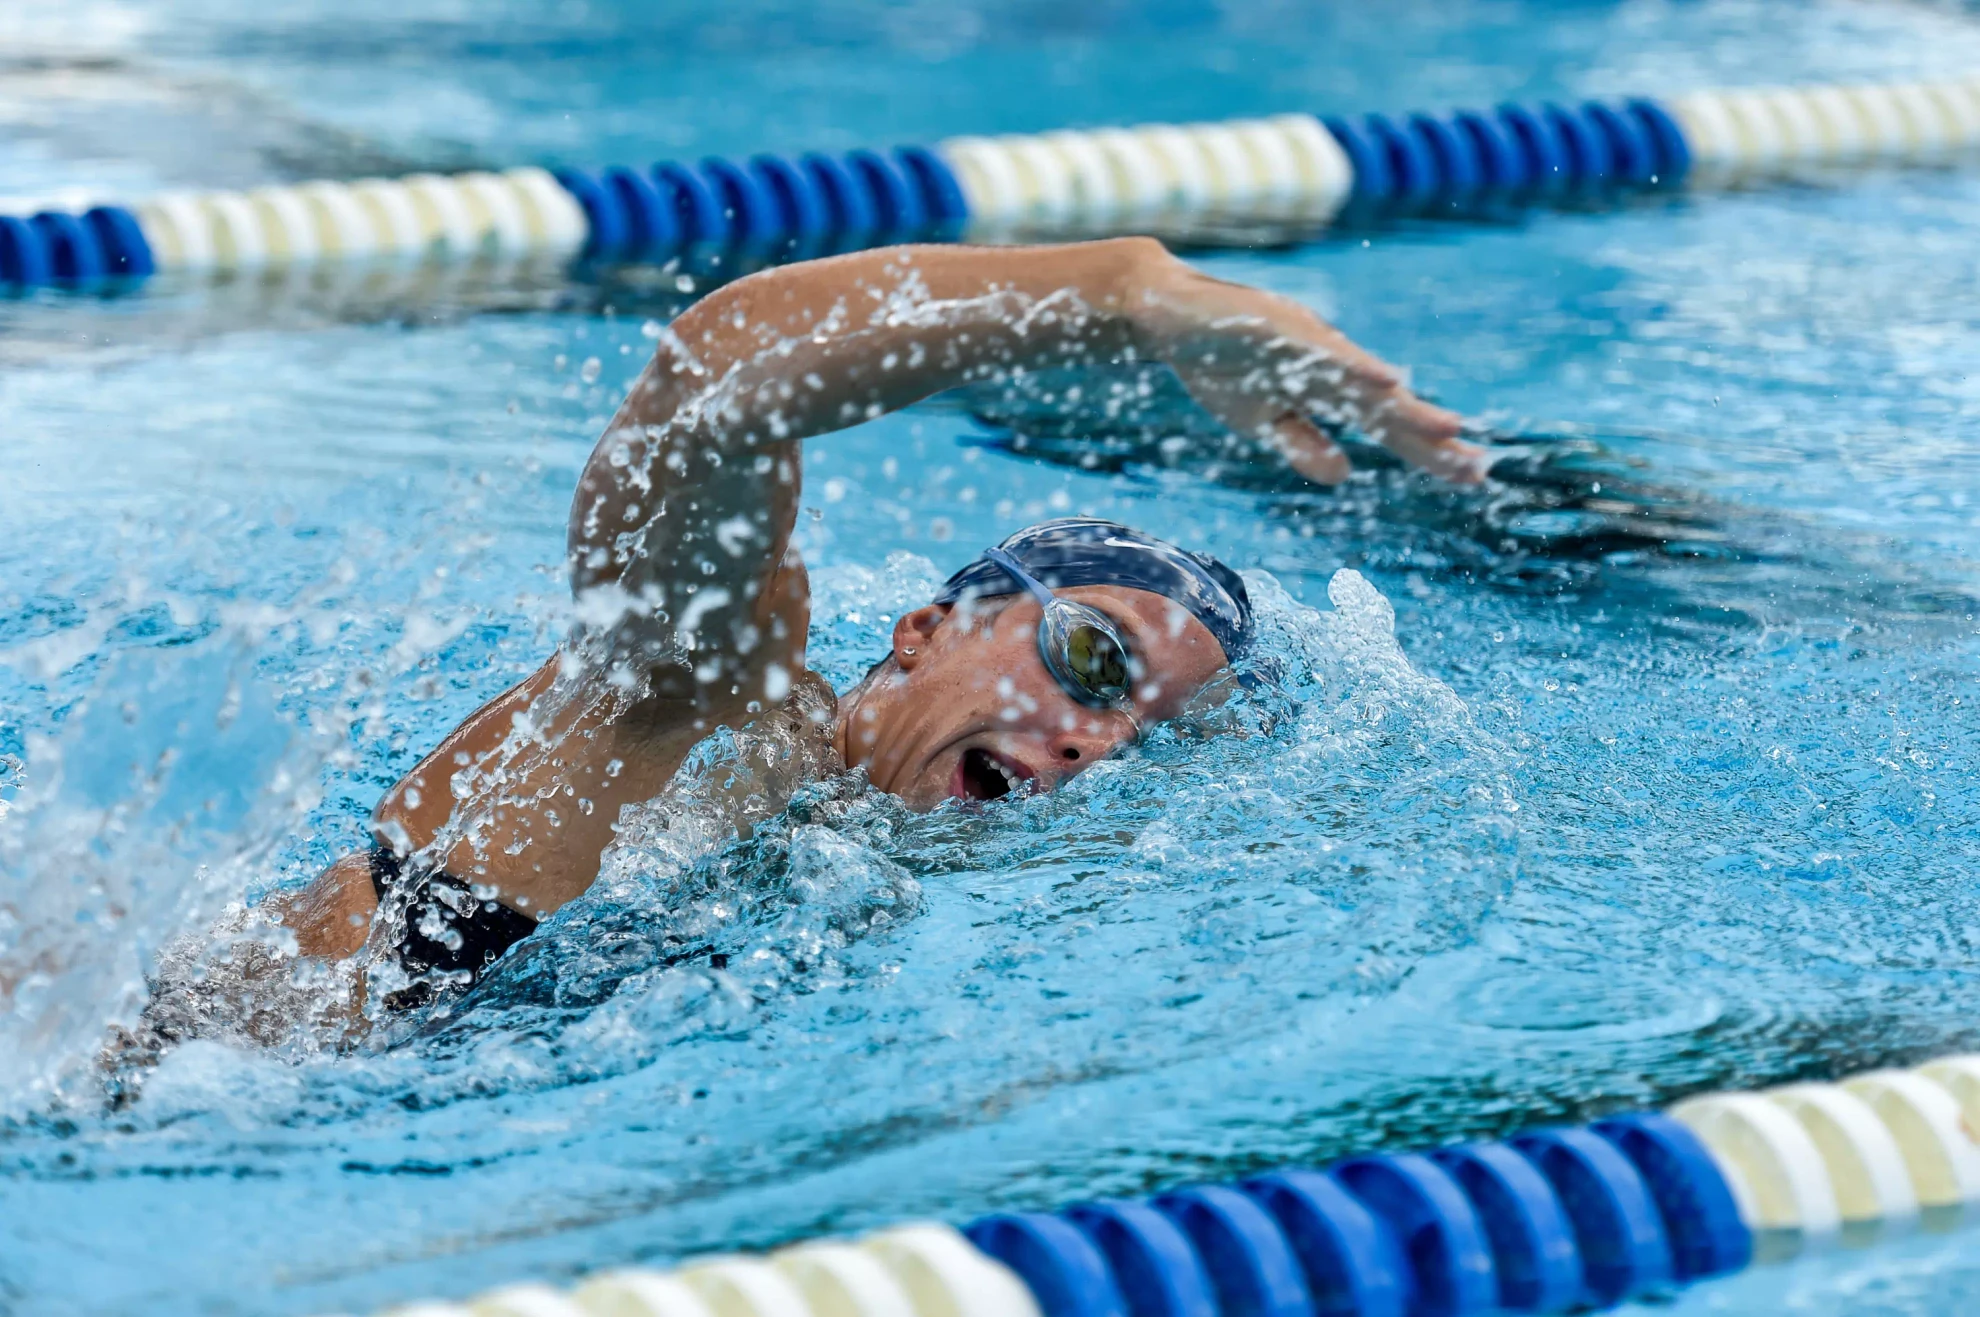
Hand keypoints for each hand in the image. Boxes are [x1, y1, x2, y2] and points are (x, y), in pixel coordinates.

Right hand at [1126, 251, 1488, 484]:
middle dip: (1433, 439)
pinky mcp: (1279, 326)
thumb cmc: (1217, 363)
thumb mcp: (1260, 420)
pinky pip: (1321, 351)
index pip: (1388, 427)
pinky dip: (1355, 367)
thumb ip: (1302, 443)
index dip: (1428, 451)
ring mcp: (1309, 343)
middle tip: (1479, 470)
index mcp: (1328, 390)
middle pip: (1389, 408)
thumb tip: (1346, 475)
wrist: (1166, 313)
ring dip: (1407, 406)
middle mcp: (1332, 364)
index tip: (1471, 476)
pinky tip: (1387, 381)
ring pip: (1366, 381)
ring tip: (1451, 429)